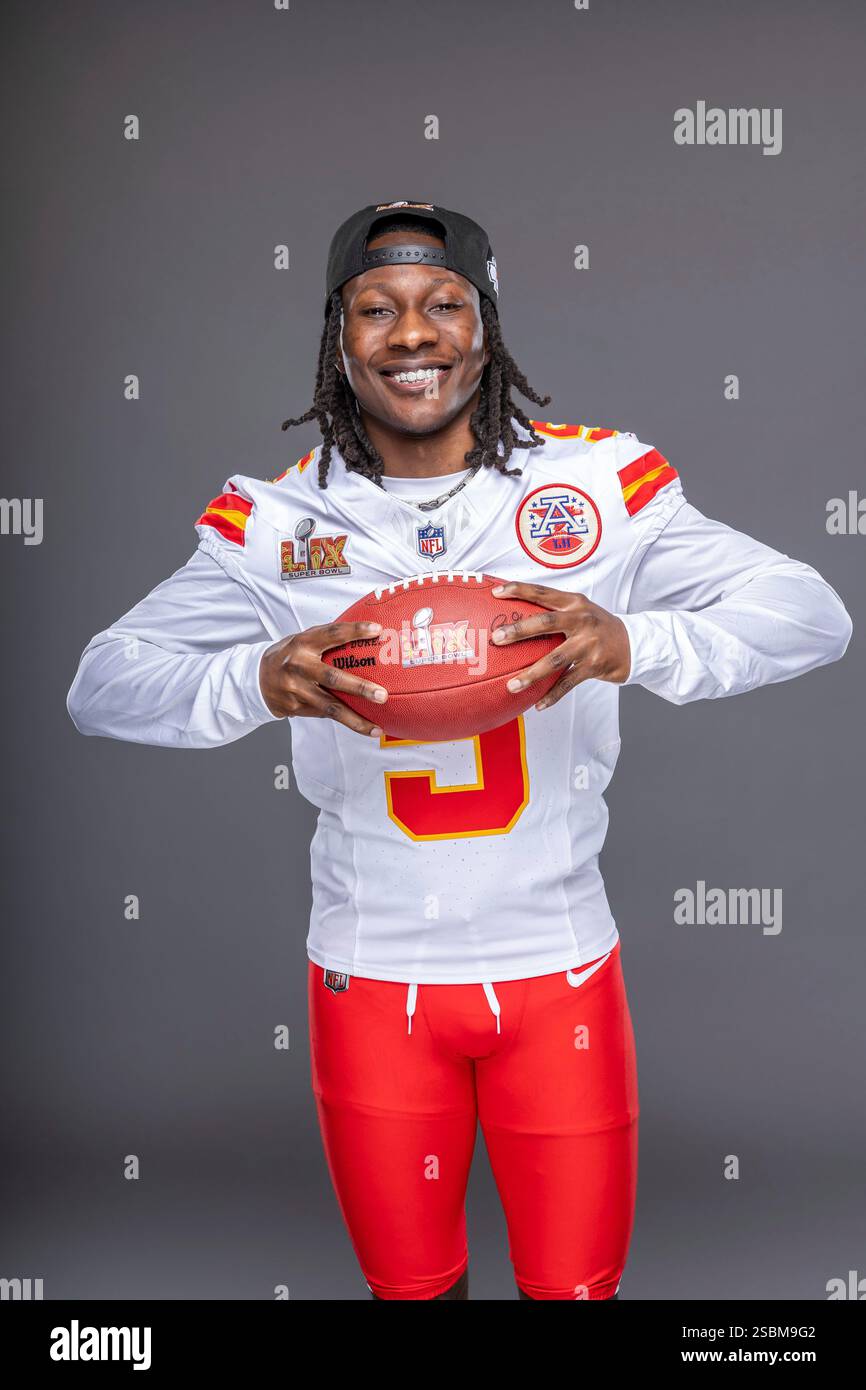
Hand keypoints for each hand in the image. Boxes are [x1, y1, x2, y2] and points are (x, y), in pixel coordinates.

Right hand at [259, 621, 387, 735]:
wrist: (256, 678)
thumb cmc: (289, 656)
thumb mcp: (302, 640)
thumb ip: (327, 639)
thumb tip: (368, 632)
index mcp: (302, 643)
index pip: (332, 634)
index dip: (355, 631)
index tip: (377, 630)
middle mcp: (298, 667)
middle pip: (333, 678)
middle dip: (359, 688)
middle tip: (382, 695)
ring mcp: (295, 690)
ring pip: (330, 708)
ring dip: (355, 720)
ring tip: (376, 728)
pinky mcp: (295, 708)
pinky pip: (324, 714)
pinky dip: (346, 721)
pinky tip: (364, 727)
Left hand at [490, 581, 630, 709]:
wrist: (633, 644)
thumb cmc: (597, 627)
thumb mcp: (581, 611)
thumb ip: (554, 611)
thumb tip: (513, 617)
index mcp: (574, 603)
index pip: (543, 592)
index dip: (519, 590)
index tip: (496, 593)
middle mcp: (582, 620)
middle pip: (546, 622)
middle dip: (519, 630)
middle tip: (497, 638)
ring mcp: (589, 643)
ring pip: (555, 659)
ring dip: (531, 674)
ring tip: (511, 685)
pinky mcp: (594, 665)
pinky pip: (568, 683)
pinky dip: (552, 695)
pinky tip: (537, 705)